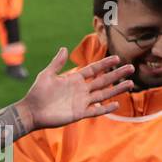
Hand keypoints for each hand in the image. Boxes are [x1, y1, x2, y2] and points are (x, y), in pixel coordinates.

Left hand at [17, 49, 134, 130]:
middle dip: (117, 74)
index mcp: (74, 79)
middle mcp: (80, 90)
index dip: (104, 64)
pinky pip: (95, 110)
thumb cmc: (36, 93)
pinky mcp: (79, 113)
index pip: (93, 70)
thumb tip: (64, 48)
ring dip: (117, 89)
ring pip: (103, 94)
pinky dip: (105, 108)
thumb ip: (57, 63)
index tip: (116, 57)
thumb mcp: (47, 75)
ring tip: (130, 83)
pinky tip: (116, 104)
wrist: (31, 111)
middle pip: (103, 81)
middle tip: (131, 67)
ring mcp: (81, 102)